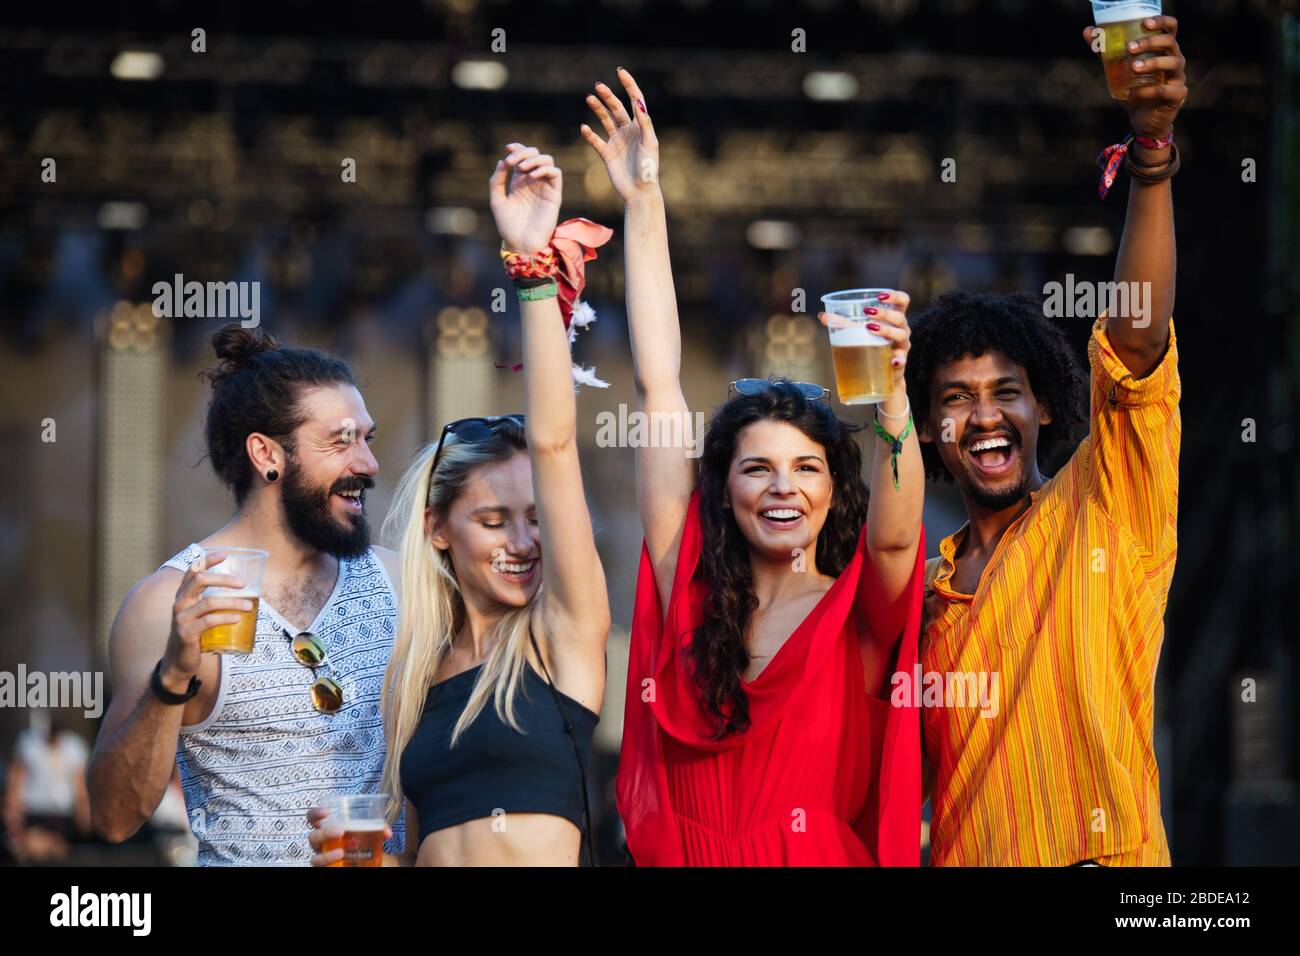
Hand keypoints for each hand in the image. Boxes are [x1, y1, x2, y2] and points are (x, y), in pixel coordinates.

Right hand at [161, 551, 249, 691]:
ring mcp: (181, 618)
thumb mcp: (200, 615)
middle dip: (223, 579)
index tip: (224, 554)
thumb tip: (245, 594)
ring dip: (232, 602)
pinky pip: (209, 621)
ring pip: (209, 602)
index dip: (206, 560)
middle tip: (243, 583)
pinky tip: (238, 619)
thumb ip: (212, 603)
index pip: (192, 571)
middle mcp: (179, 603)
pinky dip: (226, 618)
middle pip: (199, 581)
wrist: (178, 663)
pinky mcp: (186, 634)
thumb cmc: (194, 635)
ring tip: (250, 606)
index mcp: (183, 596)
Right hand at [306, 806, 393, 866]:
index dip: (315, 813)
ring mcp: (323, 858)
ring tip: (341, 852)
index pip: (313, 818)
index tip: (327, 812)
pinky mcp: (327, 868)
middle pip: (313, 837)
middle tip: (341, 831)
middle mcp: (322, 843)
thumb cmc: (363, 841)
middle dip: (325, 833)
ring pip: (315, 858)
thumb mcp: (370, 831)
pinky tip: (339, 862)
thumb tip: (387, 833)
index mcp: (328, 828)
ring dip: (327, 855)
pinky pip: (321, 869)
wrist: (367, 860)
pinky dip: (329, 865)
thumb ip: (378, 828)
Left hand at [488, 143, 561, 254]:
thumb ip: (497, 181)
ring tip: (522, 169)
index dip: (517, 148)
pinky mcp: (554, 194)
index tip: (507, 148)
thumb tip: (502, 161)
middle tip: (513, 163)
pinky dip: (544, 169)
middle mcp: (533, 181)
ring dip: (534, 159)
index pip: (522, 156)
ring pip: (547, 160)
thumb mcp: (497, 200)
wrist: (521, 243)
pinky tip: (532, 176)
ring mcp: (544, 187)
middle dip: (523, 152)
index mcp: (519, 181)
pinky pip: (555, 173)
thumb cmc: (508, 225)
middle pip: (535, 154)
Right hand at [580, 67, 660, 203]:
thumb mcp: (649, 143)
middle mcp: (628, 131)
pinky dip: (589, 134)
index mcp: (641, 126)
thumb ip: (645, 122)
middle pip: (617, 108)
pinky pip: (596, 141)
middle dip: (608, 96)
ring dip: (597, 109)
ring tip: (589, 98)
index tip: (620, 72)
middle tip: (598, 86)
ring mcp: (617, 141)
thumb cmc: (648, 168)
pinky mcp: (607, 154)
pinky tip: (584, 128)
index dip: (629, 85)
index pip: (635, 100)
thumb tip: (638, 102)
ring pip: (605, 120)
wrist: (639, 192)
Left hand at [818, 290, 911, 393]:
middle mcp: (901, 329)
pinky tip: (892, 361)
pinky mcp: (900, 362)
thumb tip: (822, 316)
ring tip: (870, 328)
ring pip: (901, 335)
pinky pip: (902, 360)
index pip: (902, 301)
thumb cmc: (872, 346)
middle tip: (868, 312)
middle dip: (884, 313)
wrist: (881, 375)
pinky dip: (898, 360)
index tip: (880, 296)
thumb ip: (842, 323)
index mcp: (893, 318)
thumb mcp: (858, 332)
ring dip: (887, 330)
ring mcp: (902, 345)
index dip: (895, 296)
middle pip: (899, 317)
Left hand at [1085, 16, 1186, 138]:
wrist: (1142, 121)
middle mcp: (1175, 60)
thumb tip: (1087, 32)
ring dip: (1152, 63)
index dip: (1161, 22)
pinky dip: (1147, 91)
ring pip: (1172, 63)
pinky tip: (1131, 93)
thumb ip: (1105, 52)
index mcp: (1164, 50)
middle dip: (1150, 42)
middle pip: (1170, 43)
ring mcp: (1178, 77)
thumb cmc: (1134, 89)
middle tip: (1130, 47)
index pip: (1170, 28)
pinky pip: (1164, 90)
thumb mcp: (1117, 69)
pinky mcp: (1177, 95)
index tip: (1145, 23)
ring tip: (1133, 67)